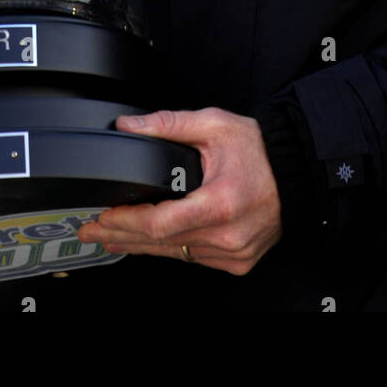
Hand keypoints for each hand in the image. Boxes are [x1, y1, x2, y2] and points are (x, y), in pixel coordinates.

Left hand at [78, 108, 281, 274]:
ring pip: (176, 254)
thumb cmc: (259, 149)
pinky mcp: (237, 261)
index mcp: (220, 203)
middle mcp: (227, 235)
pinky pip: (193, 258)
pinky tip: (148, 243)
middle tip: (90, 232)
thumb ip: (168, 124)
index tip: (100, 217)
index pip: (160, 224)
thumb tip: (129, 126)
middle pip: (162, 244)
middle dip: (120, 237)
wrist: (296, 170)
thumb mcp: (214, 124)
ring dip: (140, 246)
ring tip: (110, 239)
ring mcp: (233, 253)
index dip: (125, 223)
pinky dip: (169, 249)